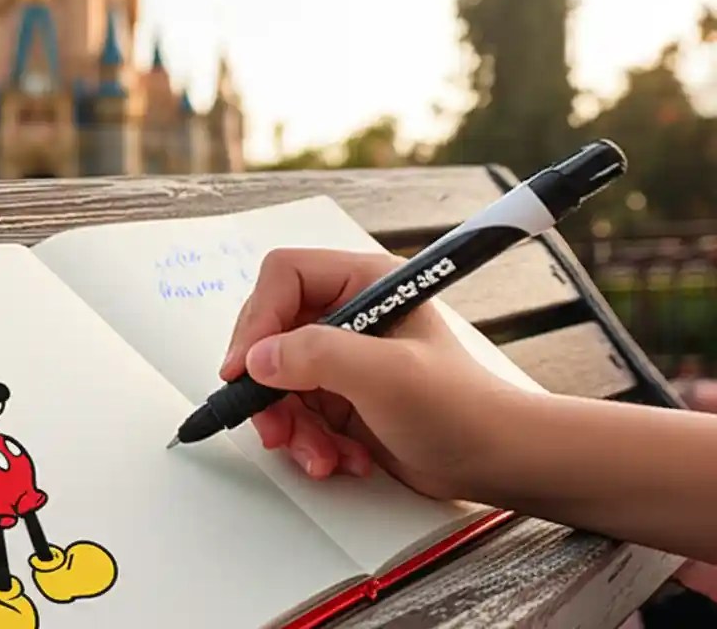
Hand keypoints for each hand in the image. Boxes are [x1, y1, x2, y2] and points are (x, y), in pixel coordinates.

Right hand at [219, 248, 522, 499]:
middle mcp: (348, 313)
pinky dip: (309, 442)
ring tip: (321, 455)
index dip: (258, 319)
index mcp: (364, 282)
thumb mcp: (387, 375)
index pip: (283, 277)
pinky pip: (295, 413)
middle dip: (269, 388)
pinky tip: (342, 457)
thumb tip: (258, 359)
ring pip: (277, 382)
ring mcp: (342, 357)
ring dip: (292, 426)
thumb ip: (317, 356)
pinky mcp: (339, 396)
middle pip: (270, 334)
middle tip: (273, 426)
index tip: (245, 368)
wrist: (495, 462)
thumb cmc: (461, 408)